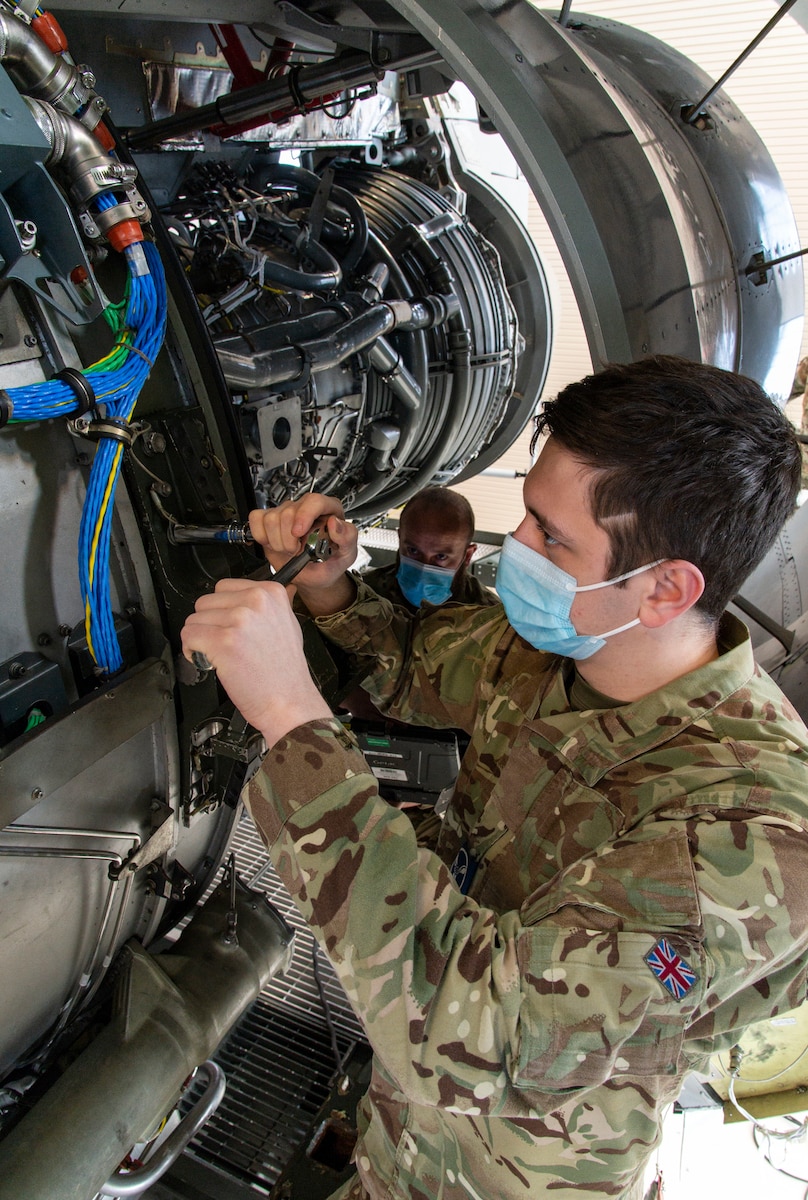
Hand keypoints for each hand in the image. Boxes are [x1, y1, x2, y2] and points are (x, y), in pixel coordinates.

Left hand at [181, 577, 331, 744]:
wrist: (288, 702)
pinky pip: (188, 636)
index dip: (221, 611)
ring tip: (221, 655)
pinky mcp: (223, 641)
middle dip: (209, 624)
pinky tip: (210, 661)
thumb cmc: (286, 672)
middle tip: (225, 644)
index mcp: (271, 593)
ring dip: (200, 639)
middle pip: (205, 602)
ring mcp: (239, 620)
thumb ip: (272, 606)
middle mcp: (256, 601)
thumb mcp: (289, 625)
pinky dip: (192, 651)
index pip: (224, 587)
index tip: (229, 626)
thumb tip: (268, 591)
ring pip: (194, 620)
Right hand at [249, 494, 358, 613]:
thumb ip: (347, 537)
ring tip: (289, 550)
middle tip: (298, 552)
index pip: (314, 501)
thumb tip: (335, 523)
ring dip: (277, 542)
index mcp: (329, 510)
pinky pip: (256, 519)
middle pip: (288, 512)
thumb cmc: (330, 562)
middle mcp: (306, 508)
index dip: (304, 515)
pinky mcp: (268, 520)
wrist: (314, 575)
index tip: (298, 533)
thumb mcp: (347, 554)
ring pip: (271, 518)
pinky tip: (273, 544)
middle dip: (290, 539)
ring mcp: (286, 512)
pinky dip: (261, 536)